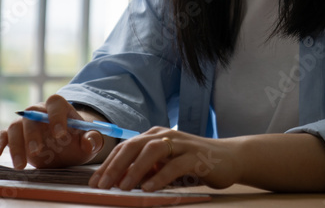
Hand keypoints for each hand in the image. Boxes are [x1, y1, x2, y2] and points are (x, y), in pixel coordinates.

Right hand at [0, 94, 108, 168]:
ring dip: (16, 145)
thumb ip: (92, 139)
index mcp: (59, 107)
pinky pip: (2, 135)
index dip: (57, 117)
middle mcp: (39, 111)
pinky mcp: (14, 136)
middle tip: (37, 152)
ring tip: (21, 165)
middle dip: (33, 134)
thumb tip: (89, 141)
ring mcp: (25, 123)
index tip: (61, 136)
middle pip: (31, 115)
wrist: (66, 147)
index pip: (55, 103)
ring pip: (15, 126)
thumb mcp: (89, 141)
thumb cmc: (78, 140)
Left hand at [89, 127, 238, 191]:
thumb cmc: (194, 163)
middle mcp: (166, 136)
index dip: (109, 164)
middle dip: (116, 166)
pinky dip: (161, 176)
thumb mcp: (166, 165)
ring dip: (136, 169)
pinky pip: (175, 165)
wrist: (229, 158)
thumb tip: (121, 182)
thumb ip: (147, 169)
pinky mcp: (196, 156)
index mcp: (155, 136)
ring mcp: (182, 144)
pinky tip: (149, 188)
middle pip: (135, 146)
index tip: (94, 182)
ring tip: (124, 187)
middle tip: (102, 185)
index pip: (126, 147)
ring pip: (153, 151)